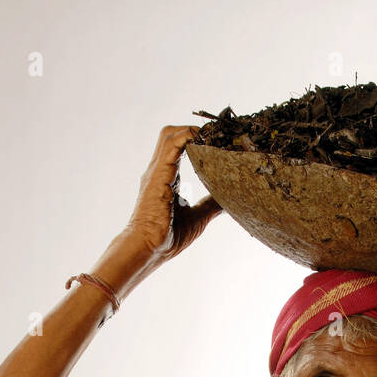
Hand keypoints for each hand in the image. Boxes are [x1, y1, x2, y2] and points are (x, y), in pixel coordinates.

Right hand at [123, 124, 222, 265]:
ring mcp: (157, 171)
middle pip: (172, 134)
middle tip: (216, 135)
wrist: (148, 248)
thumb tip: (228, 200)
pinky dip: (186, 137)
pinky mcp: (158, 175)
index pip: (177, 146)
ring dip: (191, 130)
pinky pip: (171, 146)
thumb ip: (210, 205)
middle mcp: (159, 170)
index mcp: (166, 177)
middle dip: (192, 129)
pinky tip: (201, 138)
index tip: (216, 140)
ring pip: (170, 135)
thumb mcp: (197, 217)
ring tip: (212, 135)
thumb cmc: (167, 237)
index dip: (194, 138)